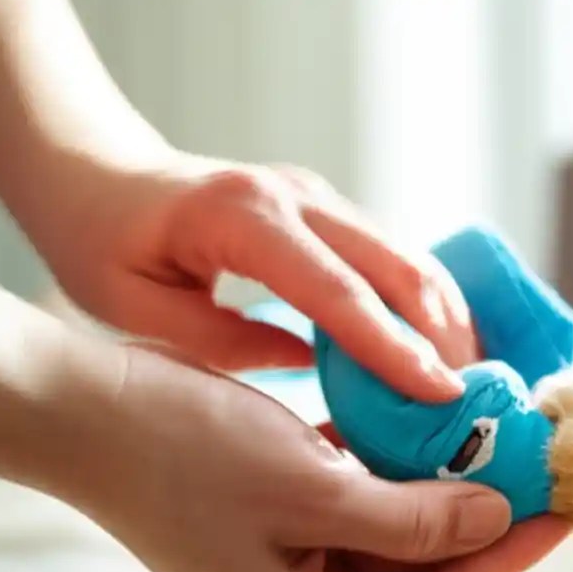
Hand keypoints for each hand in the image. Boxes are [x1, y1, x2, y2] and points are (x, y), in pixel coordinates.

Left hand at [30, 155, 475, 400]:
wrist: (99, 171)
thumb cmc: (103, 244)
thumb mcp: (135, 311)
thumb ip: (220, 341)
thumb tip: (307, 365)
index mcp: (244, 220)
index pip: (340, 293)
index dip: (396, 347)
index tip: (444, 394)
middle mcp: (295, 196)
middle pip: (398, 266)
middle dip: (444, 335)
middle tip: (473, 400)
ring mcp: (319, 195)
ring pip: (409, 257)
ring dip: (446, 319)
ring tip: (469, 381)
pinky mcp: (330, 207)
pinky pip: (394, 256)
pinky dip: (426, 303)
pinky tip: (441, 347)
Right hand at [77, 344, 566, 571]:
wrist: (87, 405)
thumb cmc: (185, 453)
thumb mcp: (315, 490)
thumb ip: (414, 519)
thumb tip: (495, 519)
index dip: (504, 561)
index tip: (557, 511)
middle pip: (424, 571)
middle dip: (482, 518)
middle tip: (537, 469)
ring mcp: (292, 557)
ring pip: (399, 529)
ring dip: (445, 485)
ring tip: (501, 443)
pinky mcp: (284, 511)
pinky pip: (363, 496)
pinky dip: (399, 464)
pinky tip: (436, 428)